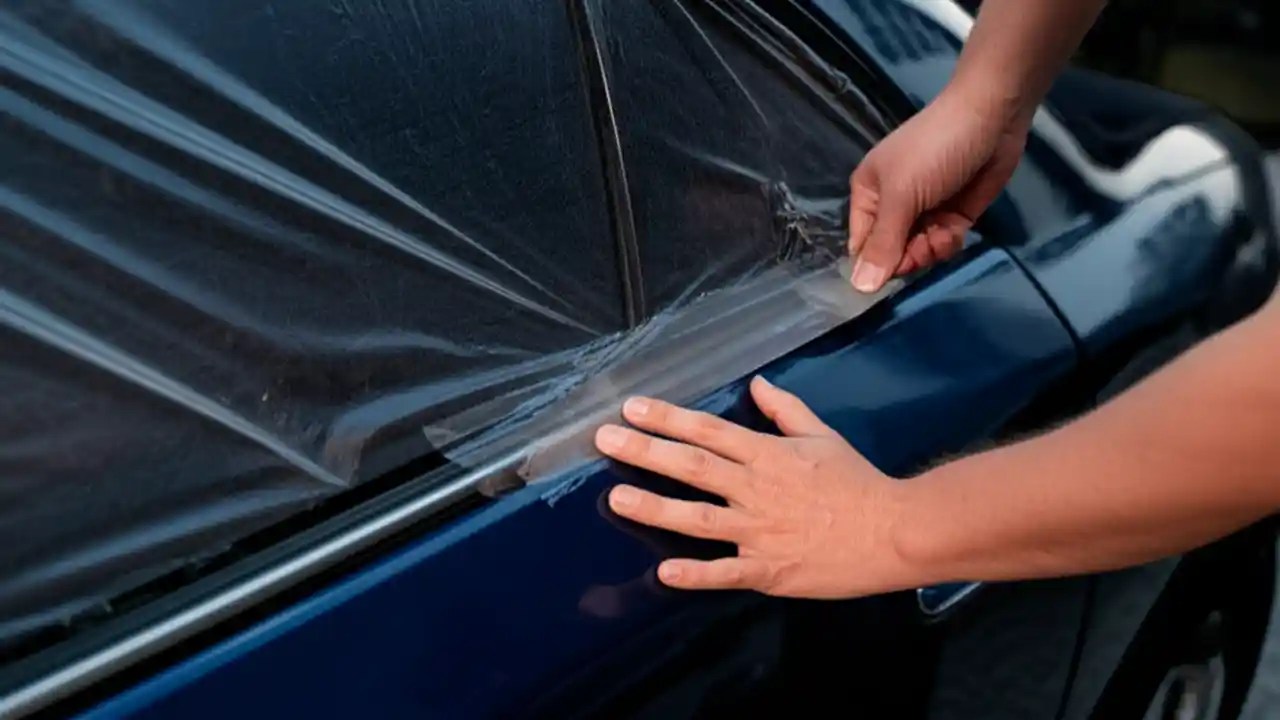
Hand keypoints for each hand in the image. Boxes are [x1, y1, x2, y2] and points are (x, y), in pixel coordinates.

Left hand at [593, 376, 920, 598]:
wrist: (895, 533)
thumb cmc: (857, 483)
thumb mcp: (822, 436)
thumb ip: (784, 410)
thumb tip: (756, 383)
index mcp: (768, 454)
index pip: (708, 431)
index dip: (668, 417)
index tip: (632, 408)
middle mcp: (757, 489)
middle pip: (693, 467)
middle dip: (646, 451)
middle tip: (605, 440)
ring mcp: (760, 531)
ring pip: (699, 518)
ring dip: (656, 508)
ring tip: (617, 498)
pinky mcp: (769, 570)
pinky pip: (726, 572)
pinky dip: (696, 573)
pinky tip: (664, 572)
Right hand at [848, 84, 1028, 291]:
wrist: (992, 118)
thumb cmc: (934, 150)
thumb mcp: (901, 195)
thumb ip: (882, 243)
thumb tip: (859, 287)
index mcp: (869, 194)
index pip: (861, 244)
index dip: (873, 265)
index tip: (889, 278)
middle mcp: (893, 205)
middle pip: (891, 253)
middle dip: (907, 257)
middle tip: (922, 248)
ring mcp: (925, 211)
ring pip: (918, 252)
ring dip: (930, 251)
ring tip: (943, 235)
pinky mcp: (954, 215)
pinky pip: (943, 244)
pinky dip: (948, 243)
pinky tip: (956, 231)